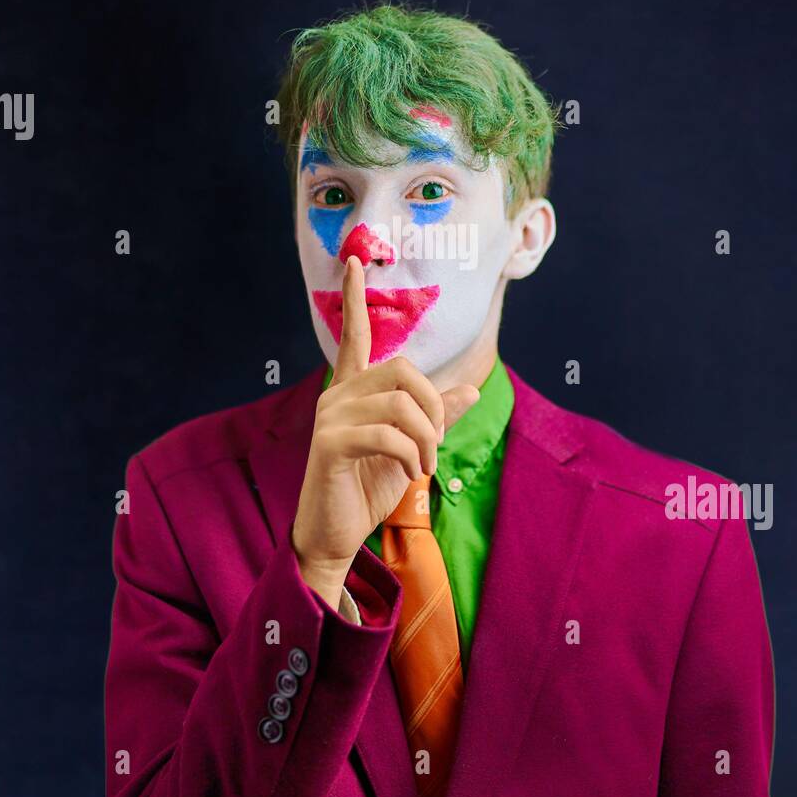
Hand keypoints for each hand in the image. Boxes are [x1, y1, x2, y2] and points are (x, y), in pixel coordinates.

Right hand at [291, 255, 479, 609]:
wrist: (336, 536)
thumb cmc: (367, 489)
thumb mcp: (412, 449)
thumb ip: (434, 418)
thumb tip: (466, 388)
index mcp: (353, 392)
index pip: (354, 335)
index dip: (355, 298)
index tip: (355, 261)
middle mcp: (337, 396)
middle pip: (402, 369)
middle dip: (434, 407)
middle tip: (435, 445)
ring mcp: (330, 417)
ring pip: (402, 403)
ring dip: (428, 440)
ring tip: (424, 468)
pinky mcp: (330, 444)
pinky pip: (389, 433)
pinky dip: (413, 455)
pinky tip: (412, 474)